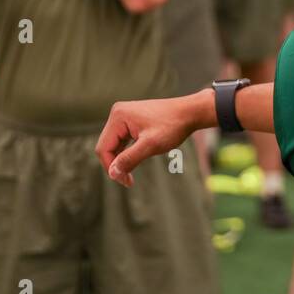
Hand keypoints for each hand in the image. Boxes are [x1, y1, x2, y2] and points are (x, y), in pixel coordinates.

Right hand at [97, 91, 212, 186]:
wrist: (190, 112)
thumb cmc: (173, 126)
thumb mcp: (151, 145)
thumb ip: (129, 159)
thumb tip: (112, 173)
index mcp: (118, 117)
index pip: (104, 148)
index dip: (111, 167)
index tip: (125, 181)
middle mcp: (118, 113)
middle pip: (107, 146)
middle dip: (116, 165)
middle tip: (128, 181)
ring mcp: (125, 115)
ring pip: (115, 144)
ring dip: (121, 160)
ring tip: (131, 175)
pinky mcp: (132, 120)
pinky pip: (123, 140)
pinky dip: (127, 152)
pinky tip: (136, 161)